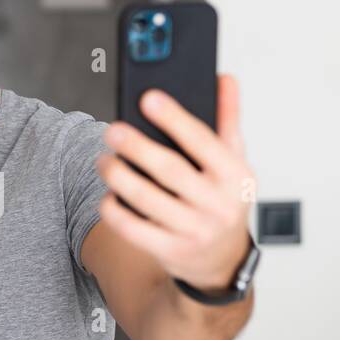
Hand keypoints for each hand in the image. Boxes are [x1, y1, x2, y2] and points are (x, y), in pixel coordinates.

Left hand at [96, 73, 254, 294]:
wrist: (222, 260)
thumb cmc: (224, 201)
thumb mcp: (235, 162)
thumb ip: (228, 120)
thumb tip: (225, 79)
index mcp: (235, 177)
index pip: (203, 141)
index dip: (174, 119)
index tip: (149, 98)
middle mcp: (217, 205)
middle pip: (170, 170)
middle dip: (137, 147)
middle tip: (112, 130)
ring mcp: (194, 231)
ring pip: (147, 199)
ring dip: (119, 177)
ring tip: (104, 159)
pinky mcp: (171, 251)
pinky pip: (134, 229)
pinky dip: (115, 210)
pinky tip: (106, 195)